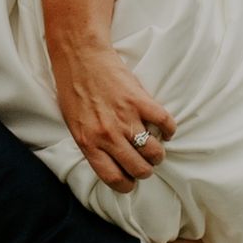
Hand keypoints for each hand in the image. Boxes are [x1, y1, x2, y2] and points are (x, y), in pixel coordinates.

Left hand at [51, 34, 176, 191]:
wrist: (80, 56)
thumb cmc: (73, 89)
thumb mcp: (73, 124)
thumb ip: (91, 144)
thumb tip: (108, 160)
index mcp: (88, 143)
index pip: (113, 178)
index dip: (126, 185)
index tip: (131, 182)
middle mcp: (108, 135)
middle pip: (138, 169)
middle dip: (145, 171)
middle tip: (145, 164)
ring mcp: (126, 118)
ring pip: (153, 151)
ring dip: (158, 154)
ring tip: (155, 148)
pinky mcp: (140, 100)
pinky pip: (164, 123)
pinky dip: (169, 129)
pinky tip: (166, 130)